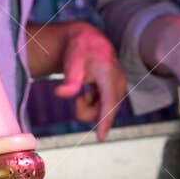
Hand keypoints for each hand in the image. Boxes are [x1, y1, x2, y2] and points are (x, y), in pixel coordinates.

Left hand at [54, 22, 126, 140]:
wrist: (87, 41)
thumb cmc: (79, 50)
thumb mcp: (71, 61)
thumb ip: (69, 79)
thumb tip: (61, 93)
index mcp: (110, 74)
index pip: (109, 102)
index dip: (105, 121)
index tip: (100, 138)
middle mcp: (119, 81)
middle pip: (107, 109)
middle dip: (89, 111)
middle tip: (79, 99)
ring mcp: (119, 86)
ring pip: (104, 110)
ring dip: (90, 107)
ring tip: (84, 92)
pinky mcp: (116, 90)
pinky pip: (104, 107)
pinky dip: (93, 104)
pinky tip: (88, 92)